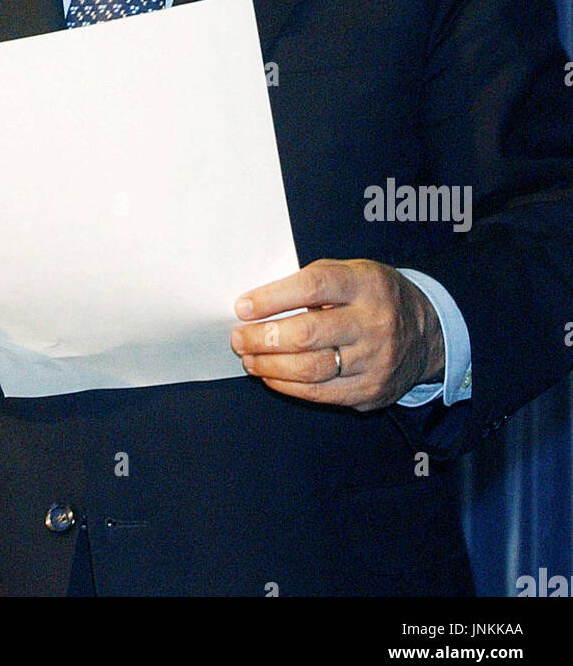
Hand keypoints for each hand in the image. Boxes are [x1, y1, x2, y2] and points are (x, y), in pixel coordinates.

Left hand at [230, 258, 444, 410]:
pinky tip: (270, 375)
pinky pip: (320, 394)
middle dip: (264, 337)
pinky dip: (288, 386)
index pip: (313, 287)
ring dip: (269, 365)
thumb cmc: (374, 296)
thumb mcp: (354, 272)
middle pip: (308, 334)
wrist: (426, 333)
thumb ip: (315, 281)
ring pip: (311, 369)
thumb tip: (261, 302)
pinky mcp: (370, 390)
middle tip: (239, 337)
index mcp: (365, 284)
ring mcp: (374, 360)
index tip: (243, 306)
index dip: (272, 297)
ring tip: (248, 357)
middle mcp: (373, 322)